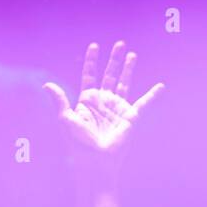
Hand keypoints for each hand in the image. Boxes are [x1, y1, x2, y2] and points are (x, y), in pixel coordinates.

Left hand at [44, 41, 163, 182]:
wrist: (96, 162)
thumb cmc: (79, 144)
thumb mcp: (66, 119)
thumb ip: (60, 100)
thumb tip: (46, 84)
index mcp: (87, 101)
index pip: (89, 75)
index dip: (91, 61)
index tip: (94, 46)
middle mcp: (103, 103)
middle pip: (109, 75)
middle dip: (114, 60)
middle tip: (120, 44)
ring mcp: (117, 109)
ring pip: (124, 83)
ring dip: (128, 69)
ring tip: (132, 54)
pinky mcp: (131, 117)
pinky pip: (144, 103)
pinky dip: (153, 95)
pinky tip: (161, 86)